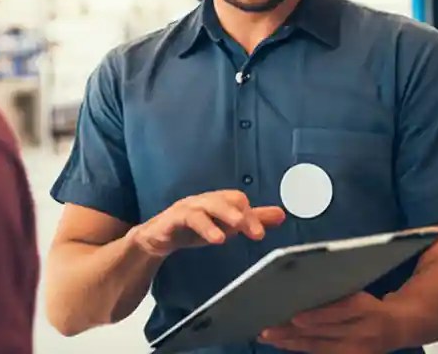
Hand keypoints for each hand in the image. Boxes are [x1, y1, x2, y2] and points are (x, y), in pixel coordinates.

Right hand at [129, 190, 284, 258]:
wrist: (156, 237)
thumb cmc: (193, 228)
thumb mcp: (226, 226)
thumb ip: (252, 220)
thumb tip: (282, 214)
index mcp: (217, 201)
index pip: (239, 201)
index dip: (252, 215)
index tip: (261, 233)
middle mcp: (204, 200)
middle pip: (226, 199)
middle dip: (243, 215)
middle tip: (257, 233)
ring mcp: (187, 208)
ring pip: (207, 206)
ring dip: (224, 216)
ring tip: (237, 228)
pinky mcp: (172, 220)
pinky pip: (188, 219)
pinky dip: (203, 227)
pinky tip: (215, 238)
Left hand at [258, 292, 399, 353]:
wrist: (400, 326)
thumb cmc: (372, 303)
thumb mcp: (362, 293)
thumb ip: (339, 292)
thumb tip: (304, 285)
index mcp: (366, 307)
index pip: (340, 312)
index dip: (318, 316)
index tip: (295, 317)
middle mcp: (362, 330)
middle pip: (324, 332)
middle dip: (293, 332)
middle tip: (267, 329)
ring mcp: (356, 349)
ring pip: (318, 346)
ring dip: (291, 343)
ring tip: (268, 337)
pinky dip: (300, 348)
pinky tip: (283, 344)